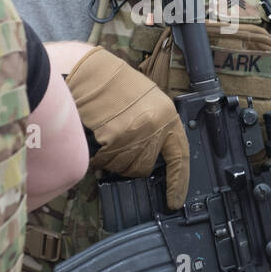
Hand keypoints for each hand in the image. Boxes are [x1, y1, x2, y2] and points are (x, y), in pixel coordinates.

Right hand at [63, 46, 189, 208]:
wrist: (89, 71)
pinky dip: (97, 157)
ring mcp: (136, 133)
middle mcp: (156, 127)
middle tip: (115, 144)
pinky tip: (94, 139)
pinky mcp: (115, 138)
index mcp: (167, 116)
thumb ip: (153, 127)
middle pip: (143, 167)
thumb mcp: (146, 101)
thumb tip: (150, 157)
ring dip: (111, 159)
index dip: (178, 181)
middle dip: (128, 162)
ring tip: (104, 136)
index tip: (174, 200)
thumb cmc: (113, 84)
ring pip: (123, 167)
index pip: (180, 157)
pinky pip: (105, 162)